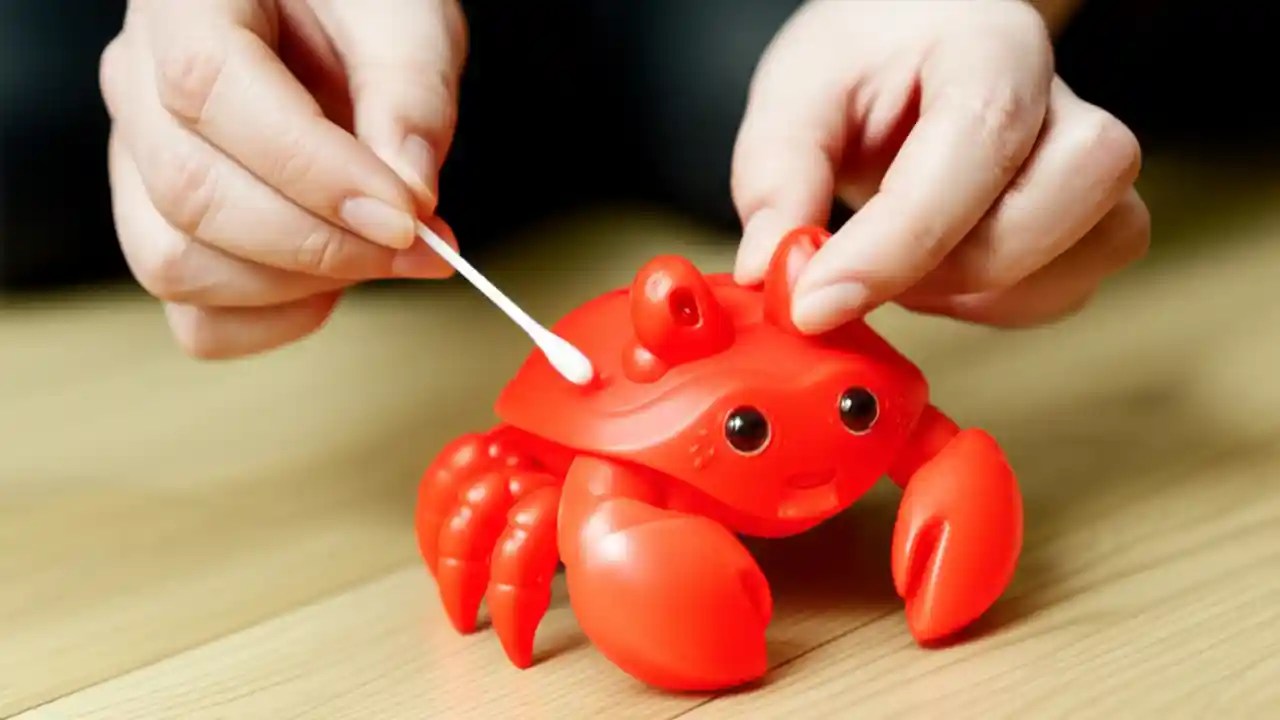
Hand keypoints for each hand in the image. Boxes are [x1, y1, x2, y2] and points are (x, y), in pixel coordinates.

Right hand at [100, 0, 466, 357]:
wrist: (332, 18)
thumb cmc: (359, 3)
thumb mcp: (405, 19)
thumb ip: (410, 95)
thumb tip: (410, 195)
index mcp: (185, 2)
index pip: (210, 90)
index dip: (313, 171)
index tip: (403, 215)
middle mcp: (137, 80)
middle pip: (189, 192)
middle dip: (322, 244)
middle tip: (419, 245)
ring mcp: (139, 160)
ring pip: (177, 265)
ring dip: (297, 288)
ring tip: (380, 256)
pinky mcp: (167, 228)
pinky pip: (195, 314)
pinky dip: (271, 323)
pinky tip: (334, 287)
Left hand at [731, 0, 1149, 331]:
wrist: (903, 51)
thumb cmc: (859, 64)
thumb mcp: (793, 100)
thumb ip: (776, 180)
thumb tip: (770, 270)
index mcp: (988, 43)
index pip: (976, 141)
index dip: (896, 242)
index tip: (815, 302)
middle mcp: (1059, 92)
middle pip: (1076, 188)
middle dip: (960, 264)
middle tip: (868, 271)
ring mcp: (1086, 154)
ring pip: (1100, 243)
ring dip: (990, 292)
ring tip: (905, 274)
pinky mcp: (1088, 214)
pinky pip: (1076, 284)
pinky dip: (1004, 307)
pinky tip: (940, 283)